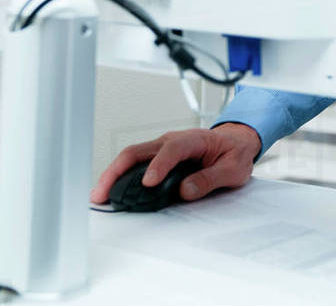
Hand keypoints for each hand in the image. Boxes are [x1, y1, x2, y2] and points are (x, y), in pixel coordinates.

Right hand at [89, 123, 261, 203]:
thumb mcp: (233, 168)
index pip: (171, 149)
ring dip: (113, 175)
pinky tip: (111, 190)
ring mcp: (161, 148)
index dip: (158, 165)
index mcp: (194, 139)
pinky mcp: (156, 157)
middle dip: (116, 171)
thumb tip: (185, 190)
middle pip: (137, 151)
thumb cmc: (234, 152)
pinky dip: (120, 176)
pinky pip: (135, 164)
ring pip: (131, 157)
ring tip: (99, 196)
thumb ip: (210, 179)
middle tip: (103, 193)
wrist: (235, 142)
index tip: (148, 183)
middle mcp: (172, 140)